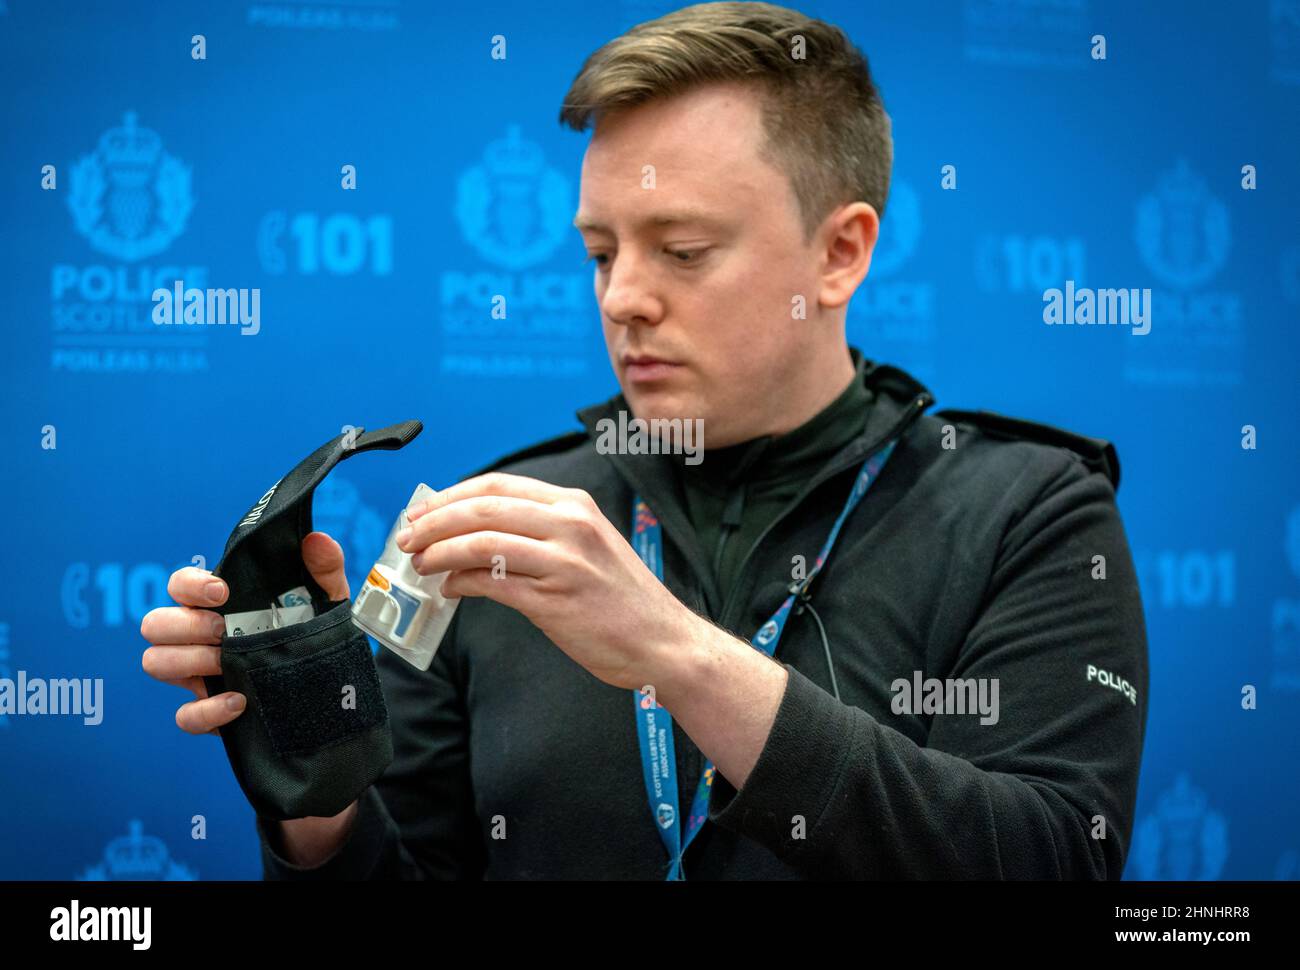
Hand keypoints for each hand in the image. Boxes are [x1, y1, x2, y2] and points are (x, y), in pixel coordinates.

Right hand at [140, 532, 349, 734]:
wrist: (334, 685)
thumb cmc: (316, 632)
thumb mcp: (327, 598)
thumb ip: (324, 567)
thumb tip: (317, 541)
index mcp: (218, 605)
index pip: (180, 585)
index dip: (190, 585)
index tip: (223, 592)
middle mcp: (199, 636)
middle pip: (154, 624)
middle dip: (184, 625)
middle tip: (223, 630)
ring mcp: (199, 674)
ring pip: (155, 662)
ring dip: (187, 661)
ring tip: (226, 663)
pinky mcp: (209, 712)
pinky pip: (185, 717)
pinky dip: (206, 710)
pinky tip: (240, 702)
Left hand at [398, 472, 701, 691]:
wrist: (662, 640)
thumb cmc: (621, 600)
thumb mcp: (587, 547)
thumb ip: (538, 534)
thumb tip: (473, 537)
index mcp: (575, 505)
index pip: (498, 484)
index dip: (451, 495)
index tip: (422, 510)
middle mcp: (569, 524)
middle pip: (483, 507)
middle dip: (434, 520)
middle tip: (406, 537)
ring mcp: (563, 560)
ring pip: (480, 541)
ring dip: (440, 551)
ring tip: (419, 564)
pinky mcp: (554, 599)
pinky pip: (491, 582)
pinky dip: (461, 582)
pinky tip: (449, 589)